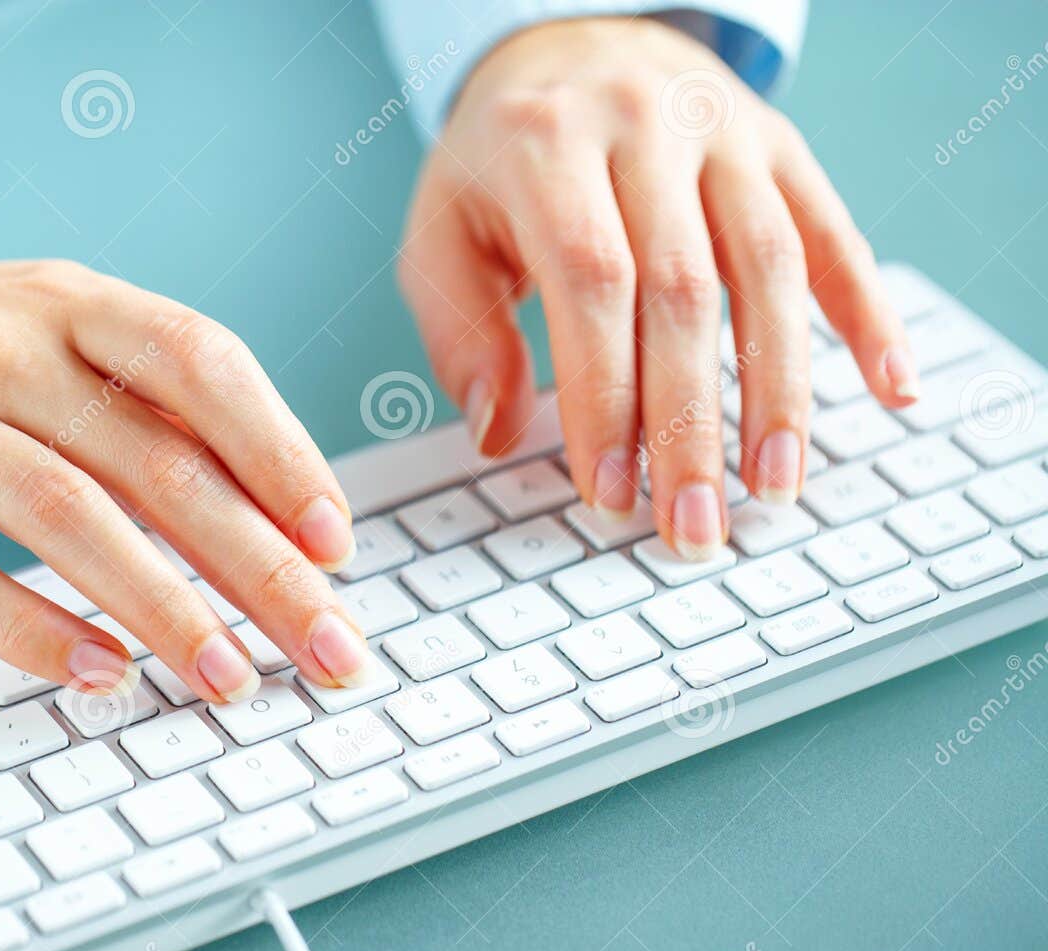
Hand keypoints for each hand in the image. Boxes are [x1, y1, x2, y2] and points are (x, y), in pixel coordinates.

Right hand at [0, 257, 370, 703]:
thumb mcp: (42, 326)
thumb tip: (273, 502)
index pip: (202, 365)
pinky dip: (31, 630)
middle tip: (327, 646)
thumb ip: (142, 395)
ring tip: (230, 680)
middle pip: (156, 463)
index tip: (335, 544)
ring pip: (67, 519)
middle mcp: (1, 349)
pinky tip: (98, 676)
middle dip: (259, 568)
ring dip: (164, 610)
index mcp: (67, 301)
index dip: (282, 454)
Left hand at [398, 17, 916, 557]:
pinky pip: (833, 233)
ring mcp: (724, 132)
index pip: (591, 284)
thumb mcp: (440, 229)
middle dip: (691, 422)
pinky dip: (868, 312)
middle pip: (684, 290)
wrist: (570, 42)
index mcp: (546, 146)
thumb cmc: (498, 159)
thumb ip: (458, 331)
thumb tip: (498, 433)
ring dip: (780, 388)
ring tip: (774, 485)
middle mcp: (645, 128)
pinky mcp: (780, 146)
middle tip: (693, 523)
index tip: (610, 491)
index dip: (606, 398)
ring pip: (769, 267)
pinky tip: (889, 387)